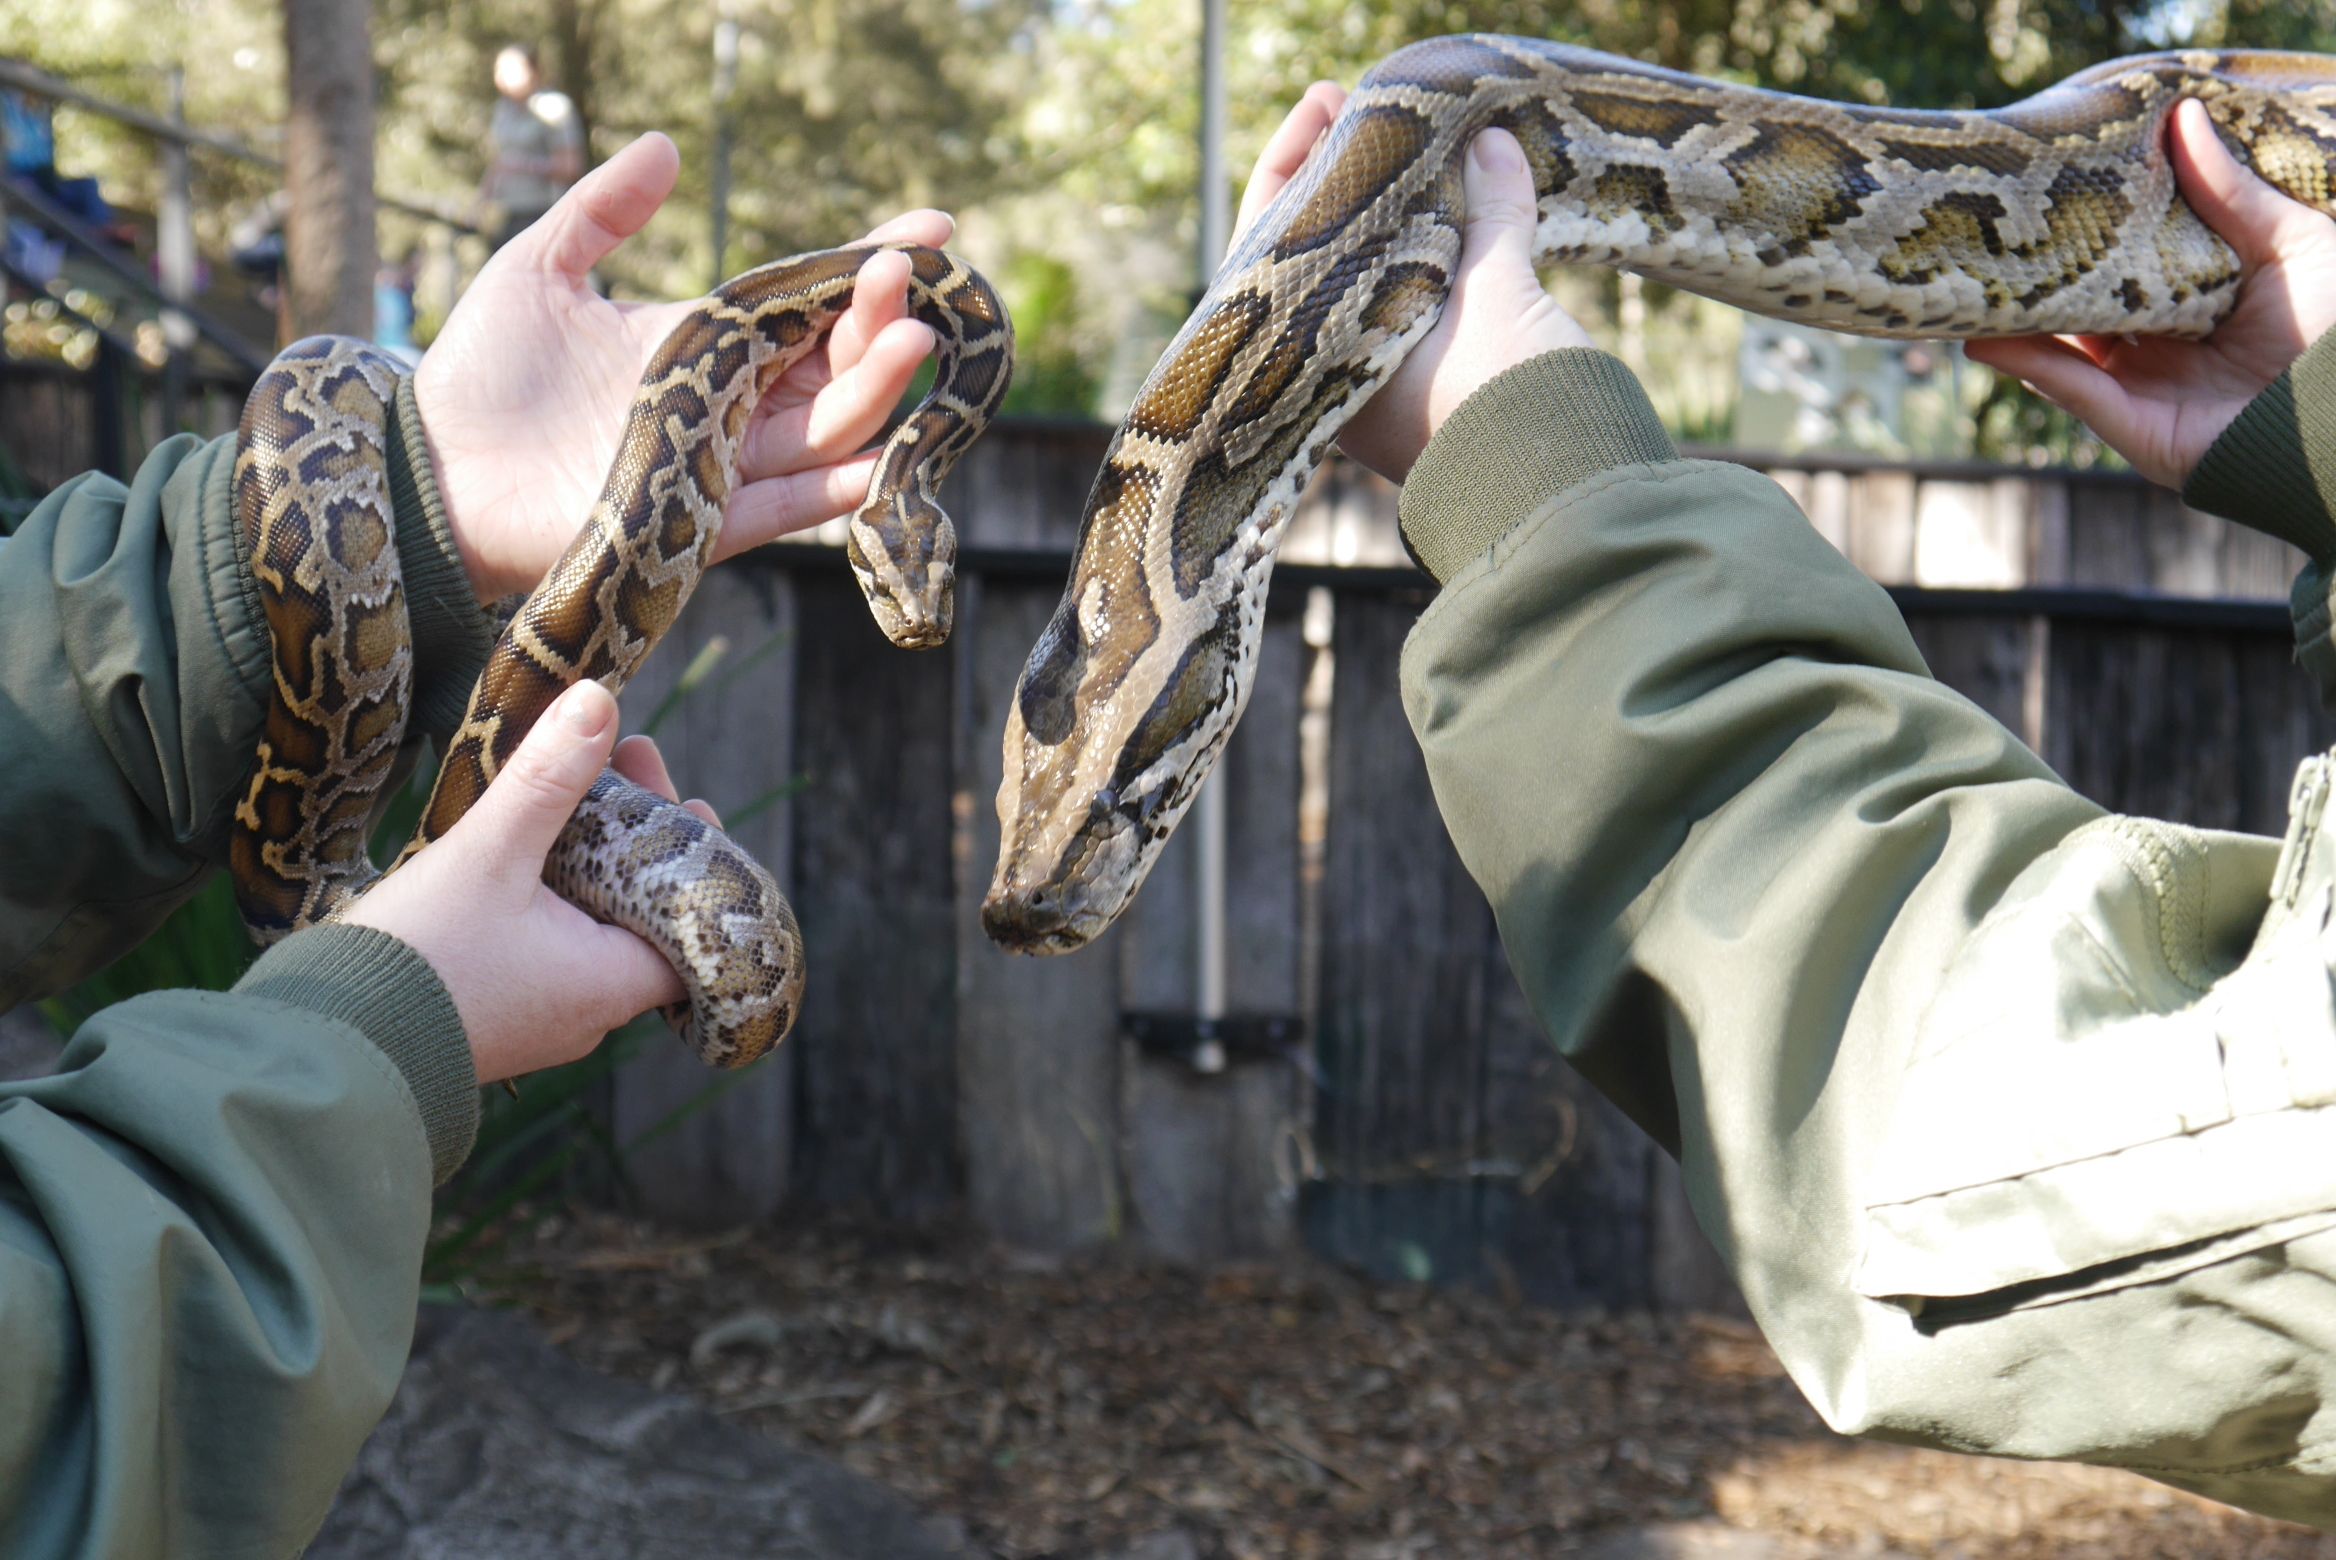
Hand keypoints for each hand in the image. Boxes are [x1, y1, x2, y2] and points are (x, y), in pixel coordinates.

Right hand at [343, 683, 715, 1083]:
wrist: (323, 1043)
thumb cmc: (416, 959)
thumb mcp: (489, 854)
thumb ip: (548, 780)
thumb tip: (598, 701)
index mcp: (613, 983)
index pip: (701, 929)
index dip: (704, 864)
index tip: (690, 802)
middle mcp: (592, 1011)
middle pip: (648, 913)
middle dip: (643, 835)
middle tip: (633, 759)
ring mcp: (545, 1015)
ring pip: (597, 924)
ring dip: (598, 856)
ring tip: (589, 780)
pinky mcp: (501, 1009)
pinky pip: (552, 943)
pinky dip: (558, 888)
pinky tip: (532, 840)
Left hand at [415, 132, 950, 601]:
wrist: (432, 472)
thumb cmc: (479, 374)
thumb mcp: (538, 268)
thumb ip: (600, 208)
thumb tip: (664, 145)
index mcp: (700, 346)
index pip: (804, 303)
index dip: (865, 268)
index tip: (930, 228)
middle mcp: (726, 406)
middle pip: (831, 363)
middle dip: (878, 318)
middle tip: (908, 275)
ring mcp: (720, 464)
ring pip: (824, 429)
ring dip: (876, 388)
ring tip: (913, 339)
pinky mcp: (701, 521)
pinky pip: (784, 506)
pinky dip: (835, 488)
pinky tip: (880, 455)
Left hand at [1233, 85, 1591, 483]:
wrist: (1563, 501)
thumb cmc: (1507, 406)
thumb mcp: (1497, 294)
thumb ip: (1491, 216)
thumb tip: (1490, 146)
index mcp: (1320, 362)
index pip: (1274, 239)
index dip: (1295, 160)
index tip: (1326, 101)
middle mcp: (1339, 382)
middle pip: (1316, 257)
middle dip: (1343, 183)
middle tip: (1360, 113)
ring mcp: (1385, 392)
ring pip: (1366, 282)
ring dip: (1389, 218)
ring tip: (1412, 152)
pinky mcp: (1435, 399)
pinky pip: (1413, 307)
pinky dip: (1428, 257)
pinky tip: (1453, 212)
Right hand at [1963, 100, 2335, 489]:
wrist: (2335, 414)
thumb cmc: (2331, 328)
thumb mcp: (2291, 241)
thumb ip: (2231, 191)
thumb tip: (2181, 116)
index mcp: (2200, 298)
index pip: (2131, 258)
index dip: (2093, 225)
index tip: (2052, 185)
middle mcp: (2163, 342)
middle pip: (2085, 301)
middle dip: (2040, 271)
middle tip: (1994, 230)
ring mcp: (2141, 384)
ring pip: (2061, 344)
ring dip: (2016, 317)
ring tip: (1969, 280)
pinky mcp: (2129, 424)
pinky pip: (2068, 387)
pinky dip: (2024, 362)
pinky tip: (1982, 337)